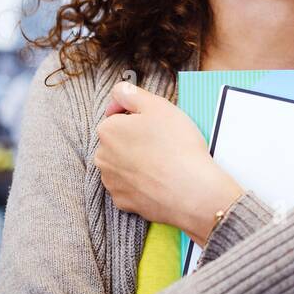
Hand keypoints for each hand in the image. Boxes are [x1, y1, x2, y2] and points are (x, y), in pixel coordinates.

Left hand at [95, 81, 243, 242]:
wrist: (192, 191)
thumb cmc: (177, 146)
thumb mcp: (159, 106)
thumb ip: (131, 93)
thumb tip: (118, 92)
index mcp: (107, 130)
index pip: (116, 117)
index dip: (137, 118)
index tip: (156, 124)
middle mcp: (102, 156)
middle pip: (118, 143)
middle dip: (134, 141)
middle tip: (162, 144)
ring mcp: (111, 182)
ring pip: (122, 166)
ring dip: (137, 163)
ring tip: (163, 164)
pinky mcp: (123, 202)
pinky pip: (129, 188)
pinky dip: (141, 184)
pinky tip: (160, 181)